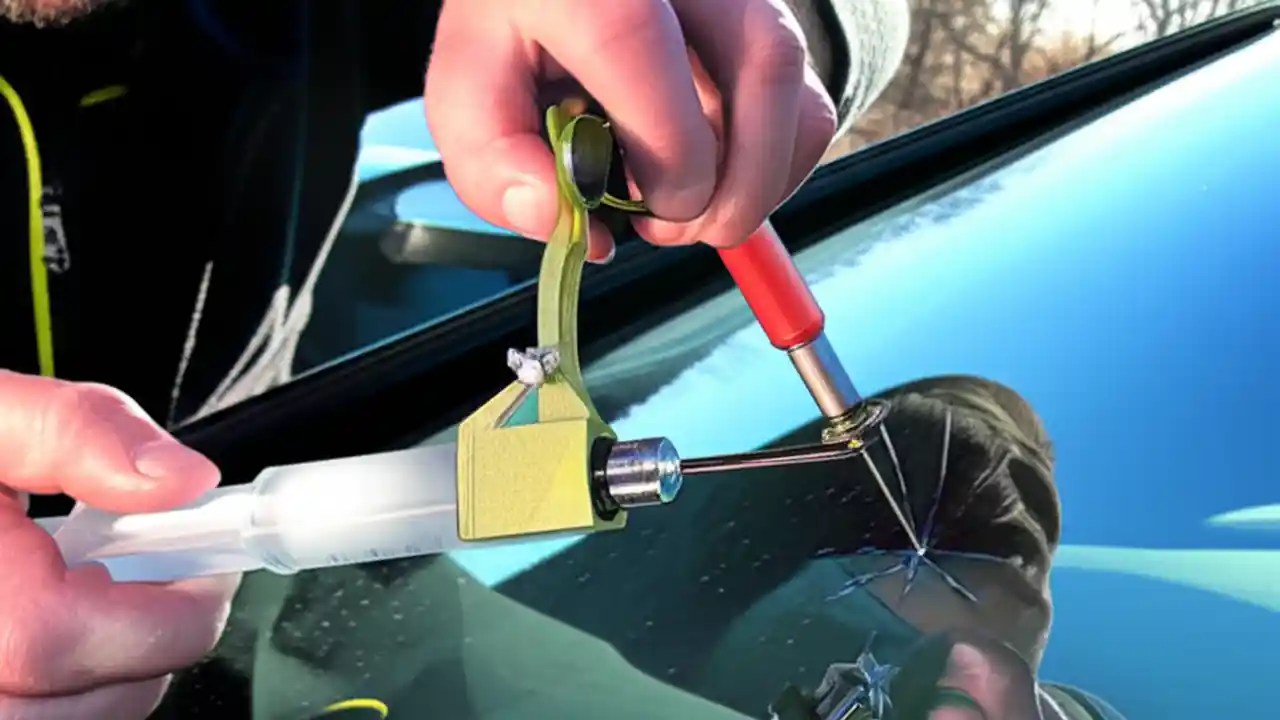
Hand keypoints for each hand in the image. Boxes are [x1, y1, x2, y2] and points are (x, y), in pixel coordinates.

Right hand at [0, 371, 239, 719]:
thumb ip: (76, 431)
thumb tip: (182, 480)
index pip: (96, 641)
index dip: (177, 600)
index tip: (201, 557)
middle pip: (98, 703)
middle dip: (148, 634)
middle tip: (141, 570)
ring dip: (106, 672)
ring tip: (70, 596)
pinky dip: (64, 695)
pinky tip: (41, 636)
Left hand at [426, 0, 836, 261]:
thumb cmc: (519, 29)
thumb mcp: (473, 88)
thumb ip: (492, 163)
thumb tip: (569, 228)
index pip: (636, 42)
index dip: (666, 153)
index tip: (648, 214)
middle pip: (762, 58)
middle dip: (739, 183)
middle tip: (680, 230)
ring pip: (797, 80)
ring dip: (765, 179)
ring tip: (701, 214)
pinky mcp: (768, 15)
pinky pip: (809, 98)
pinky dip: (777, 164)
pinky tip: (721, 183)